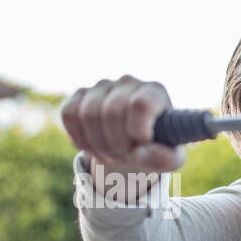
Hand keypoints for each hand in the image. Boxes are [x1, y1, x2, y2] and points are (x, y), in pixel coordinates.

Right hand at [61, 75, 185, 174]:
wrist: (135, 143)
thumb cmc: (158, 147)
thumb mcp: (172, 157)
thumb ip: (165, 158)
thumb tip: (139, 153)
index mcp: (155, 92)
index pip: (141, 104)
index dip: (137, 128)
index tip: (141, 143)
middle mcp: (128, 83)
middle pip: (112, 112)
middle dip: (117, 143)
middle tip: (126, 157)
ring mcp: (102, 86)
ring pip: (88, 114)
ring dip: (99, 145)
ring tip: (112, 155)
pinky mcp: (80, 94)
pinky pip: (69, 114)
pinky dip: (79, 137)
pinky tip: (93, 147)